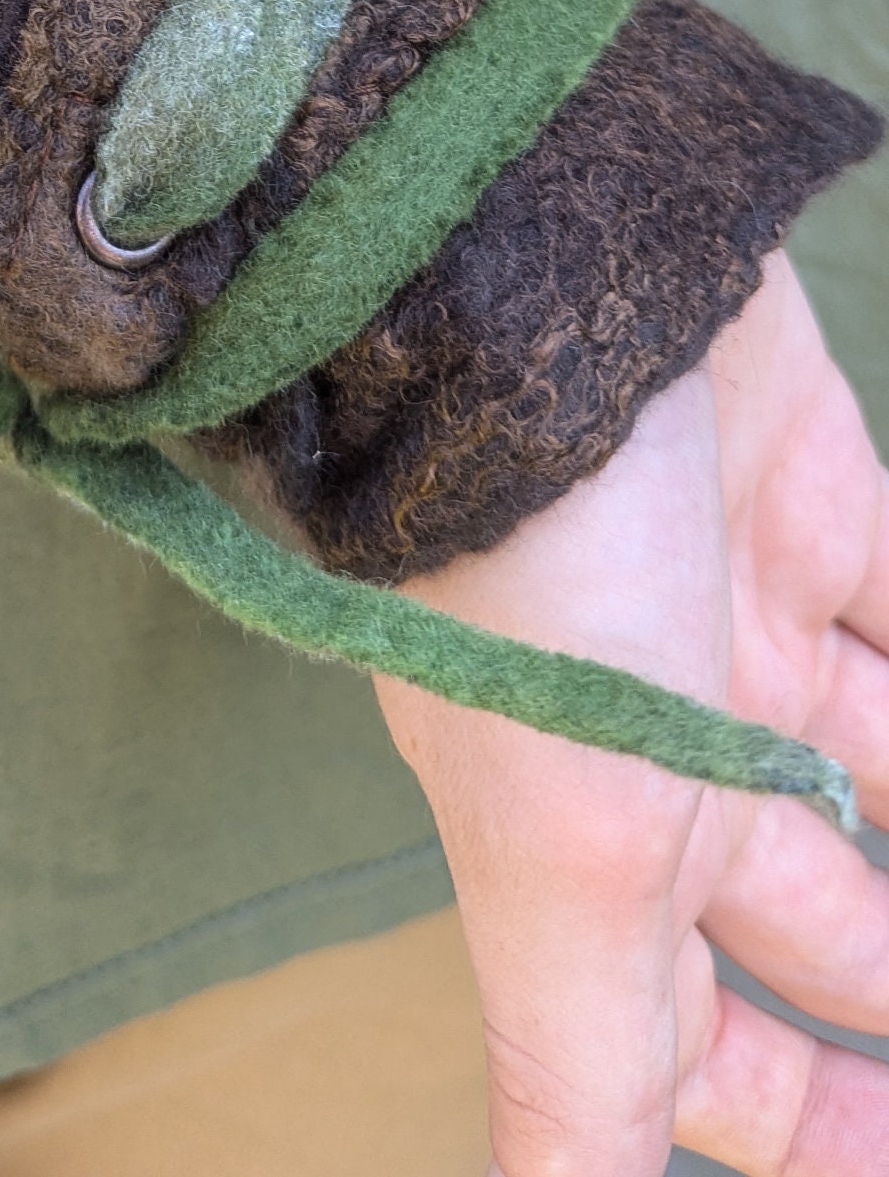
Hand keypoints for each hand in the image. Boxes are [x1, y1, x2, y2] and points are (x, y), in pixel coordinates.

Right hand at [374, 253, 888, 1175]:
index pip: (700, 1053)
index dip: (811, 1131)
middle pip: (821, 926)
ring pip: (888, 767)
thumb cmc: (527, 587)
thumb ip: (581, 1079)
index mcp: (587, 853)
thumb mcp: (556, 861)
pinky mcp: (811, 493)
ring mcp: (741, 615)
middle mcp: (663, 748)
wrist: (522, 282)